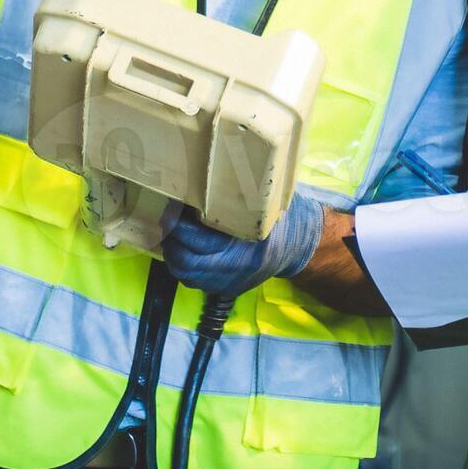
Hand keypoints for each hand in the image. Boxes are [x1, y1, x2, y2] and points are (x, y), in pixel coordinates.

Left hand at [162, 189, 326, 296]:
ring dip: (173, 255)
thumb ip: (235, 195)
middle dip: (171, 240)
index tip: (172, 206)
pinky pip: (196, 282)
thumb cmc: (281, 216)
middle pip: (187, 262)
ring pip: (187, 276)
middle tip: (166, 220)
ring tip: (172, 234)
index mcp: (245, 244)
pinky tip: (183, 249)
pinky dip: (183, 267)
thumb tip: (200, 179)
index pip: (199, 240)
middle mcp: (236, 268)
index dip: (178, 224)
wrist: (300, 246)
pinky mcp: (227, 289)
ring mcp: (230, 282)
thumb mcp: (264, 201)